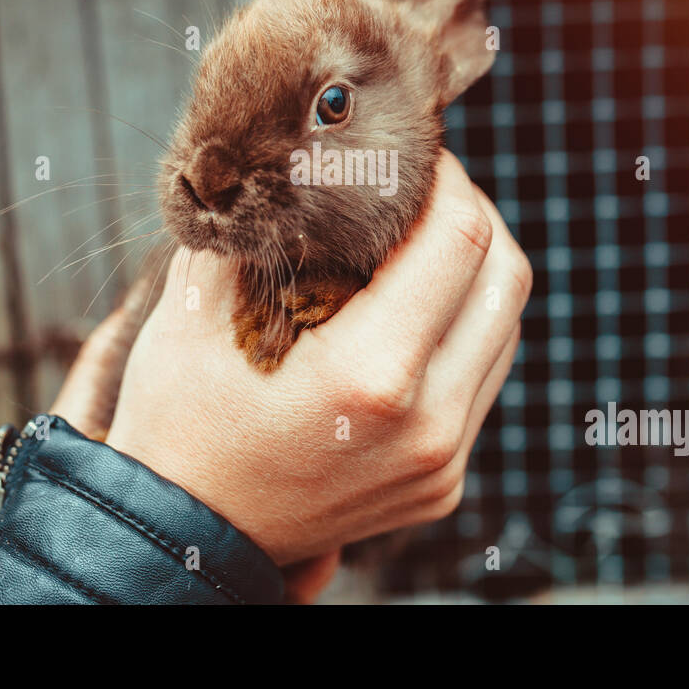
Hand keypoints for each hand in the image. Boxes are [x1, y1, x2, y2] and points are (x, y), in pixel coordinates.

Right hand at [104, 150, 530, 565]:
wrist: (183, 531)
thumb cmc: (181, 416)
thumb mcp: (198, 308)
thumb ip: (261, 226)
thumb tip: (301, 160)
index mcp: (371, 375)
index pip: (458, 240)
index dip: (448, 180)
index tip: (415, 157)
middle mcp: (428, 424)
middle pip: (505, 278)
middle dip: (474, 215)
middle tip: (426, 191)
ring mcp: (443, 461)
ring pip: (507, 327)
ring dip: (477, 271)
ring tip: (420, 244)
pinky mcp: (445, 482)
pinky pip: (485, 377)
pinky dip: (465, 326)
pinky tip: (416, 310)